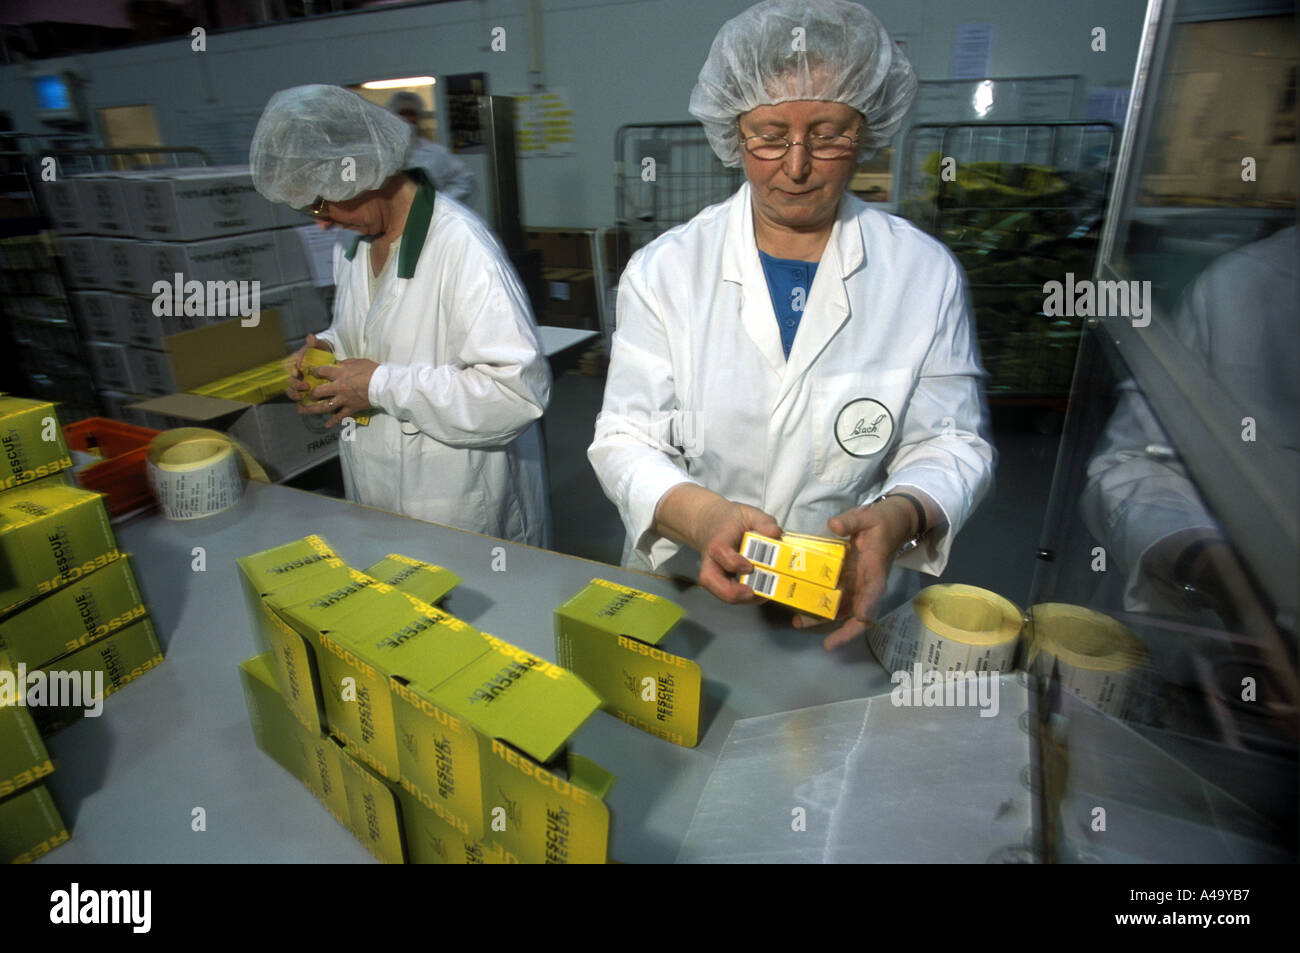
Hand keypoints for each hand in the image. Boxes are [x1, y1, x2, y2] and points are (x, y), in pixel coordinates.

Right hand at [283, 333, 331, 401]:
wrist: (329, 361)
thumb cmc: (322, 352)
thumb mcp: (320, 346)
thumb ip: (315, 343)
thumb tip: (310, 337)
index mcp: (293, 362)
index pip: (286, 368)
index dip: (290, 372)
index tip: (298, 374)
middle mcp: (293, 373)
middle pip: (287, 381)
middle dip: (294, 386)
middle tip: (306, 388)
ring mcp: (297, 382)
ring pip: (291, 391)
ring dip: (294, 395)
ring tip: (302, 398)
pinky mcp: (302, 390)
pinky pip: (298, 396)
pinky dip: (300, 401)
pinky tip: (305, 405)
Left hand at [299, 356, 377, 428]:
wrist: (384, 385)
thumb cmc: (373, 370)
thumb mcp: (357, 361)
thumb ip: (345, 363)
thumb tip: (337, 364)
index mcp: (340, 374)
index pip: (321, 371)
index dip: (315, 372)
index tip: (313, 373)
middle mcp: (338, 387)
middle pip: (318, 391)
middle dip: (311, 393)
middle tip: (307, 393)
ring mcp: (344, 399)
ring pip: (324, 406)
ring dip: (312, 409)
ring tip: (302, 411)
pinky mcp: (351, 408)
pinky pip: (340, 417)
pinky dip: (333, 422)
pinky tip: (326, 425)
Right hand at [654, 484, 781, 603]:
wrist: (712, 524)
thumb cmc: (731, 521)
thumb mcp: (749, 514)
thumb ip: (764, 522)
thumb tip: (775, 534)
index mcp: (717, 541)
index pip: (721, 554)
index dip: (735, 562)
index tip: (750, 566)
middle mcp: (711, 560)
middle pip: (711, 581)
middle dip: (734, 592)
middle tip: (756, 592)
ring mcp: (713, 573)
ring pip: (720, 593)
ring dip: (743, 599)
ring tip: (765, 595)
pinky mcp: (720, 583)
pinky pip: (730, 595)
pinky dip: (747, 598)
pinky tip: (763, 593)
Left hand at [794, 497, 917, 650]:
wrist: (891, 523)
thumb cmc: (881, 522)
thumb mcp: (868, 516)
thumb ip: (851, 521)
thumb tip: (834, 526)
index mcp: (875, 569)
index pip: (874, 591)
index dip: (869, 605)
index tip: (862, 617)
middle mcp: (867, 583)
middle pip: (859, 613)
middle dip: (843, 630)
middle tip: (826, 642)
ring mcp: (857, 585)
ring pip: (843, 610)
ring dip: (825, 621)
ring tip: (800, 623)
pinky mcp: (849, 582)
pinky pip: (835, 599)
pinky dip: (820, 607)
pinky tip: (801, 609)